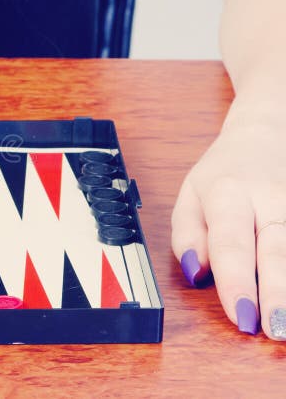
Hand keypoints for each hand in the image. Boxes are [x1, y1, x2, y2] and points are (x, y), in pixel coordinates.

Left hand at [171, 96, 285, 339]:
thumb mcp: (189, 194)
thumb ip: (187, 235)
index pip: (231, 242)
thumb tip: (194, 272)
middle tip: (275, 330)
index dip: (237, 281)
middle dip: (278, 293)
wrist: (266, 134)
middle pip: (276, 249)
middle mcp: (269, 198)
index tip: (242, 316)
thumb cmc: (223, 173)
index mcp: (227, 194)